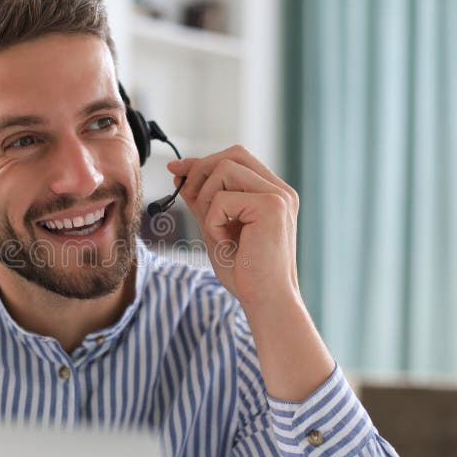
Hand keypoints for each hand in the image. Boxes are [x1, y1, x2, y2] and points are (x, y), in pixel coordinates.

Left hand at [167, 145, 299, 308]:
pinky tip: (224, 243)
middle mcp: (280, 191)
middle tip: (183, 192)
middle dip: (201, 169)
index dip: (203, 162)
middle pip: (233, 154)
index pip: (236, 159)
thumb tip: (180, 173)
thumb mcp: (216, 228)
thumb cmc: (245, 273)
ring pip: (225, 169)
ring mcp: (278, 196)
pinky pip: (222, 198)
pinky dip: (212, 221)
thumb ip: (203, 201)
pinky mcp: (271, 207)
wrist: (265, 302)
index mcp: (273, 194)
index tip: (176, 170)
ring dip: (206, 197)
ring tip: (212, 228)